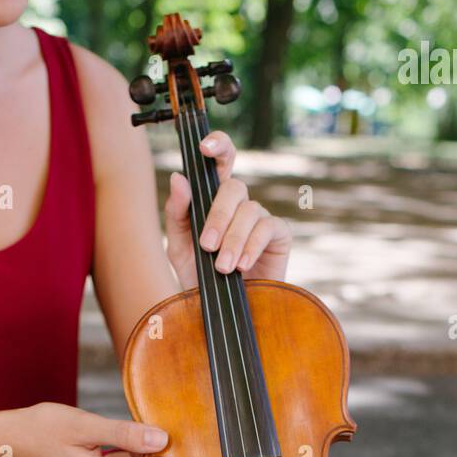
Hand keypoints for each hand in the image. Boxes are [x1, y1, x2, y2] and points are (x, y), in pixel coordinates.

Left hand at [164, 130, 291, 291]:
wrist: (218, 310)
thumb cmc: (199, 276)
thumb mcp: (180, 247)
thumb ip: (177, 213)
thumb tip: (179, 178)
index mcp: (215, 200)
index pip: (221, 163)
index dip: (218, 145)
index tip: (204, 148)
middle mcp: (240, 204)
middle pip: (235, 188)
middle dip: (219, 216)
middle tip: (207, 246)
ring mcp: (261, 218)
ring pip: (250, 211)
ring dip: (234, 240)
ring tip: (222, 267)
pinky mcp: (278, 236)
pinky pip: (268, 228)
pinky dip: (252, 246)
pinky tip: (242, 266)